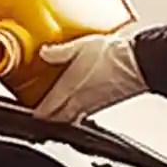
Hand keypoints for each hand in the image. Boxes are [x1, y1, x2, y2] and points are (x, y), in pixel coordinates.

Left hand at [33, 33, 147, 123]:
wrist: (138, 63)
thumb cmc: (114, 56)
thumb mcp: (81, 46)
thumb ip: (59, 51)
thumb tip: (44, 52)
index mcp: (70, 89)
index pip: (46, 110)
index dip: (35, 114)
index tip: (28, 112)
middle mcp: (80, 101)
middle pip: (56, 120)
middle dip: (45, 120)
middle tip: (38, 115)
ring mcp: (92, 105)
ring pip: (70, 120)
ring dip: (60, 118)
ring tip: (53, 112)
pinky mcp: (104, 104)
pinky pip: (83, 115)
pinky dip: (75, 113)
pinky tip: (76, 104)